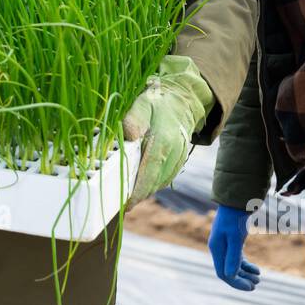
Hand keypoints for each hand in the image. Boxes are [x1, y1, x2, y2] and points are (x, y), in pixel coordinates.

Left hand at [121, 54, 212, 209]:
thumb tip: (128, 137)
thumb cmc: (157, 103)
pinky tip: (143, 187)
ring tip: (130, 198)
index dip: (138, 191)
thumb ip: (132, 121)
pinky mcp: (180, 160)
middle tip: (123, 204)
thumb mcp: (141, 106)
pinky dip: (154, 184)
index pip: (149, 173)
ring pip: (161, 183)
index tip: (126, 203)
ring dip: (146, 192)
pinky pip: (167, 178)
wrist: (182, 100)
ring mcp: (179, 157)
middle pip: (155, 182)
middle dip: (139, 196)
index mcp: (163, 141)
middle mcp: (174, 153)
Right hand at [209, 204, 259, 290]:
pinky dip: (246, 265)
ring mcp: (225, 244)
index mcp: (216, 249)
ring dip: (245, 273)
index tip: (251, 287)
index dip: (236, 283)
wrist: (238, 199)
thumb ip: (233, 257)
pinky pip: (237, 258)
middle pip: (228, 271)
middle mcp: (218, 248)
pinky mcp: (232, 240)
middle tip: (257, 284)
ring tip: (258, 277)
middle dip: (242, 279)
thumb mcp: (236, 237)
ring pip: (233, 265)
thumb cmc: (236, 217)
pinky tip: (256, 269)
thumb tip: (230, 276)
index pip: (223, 273)